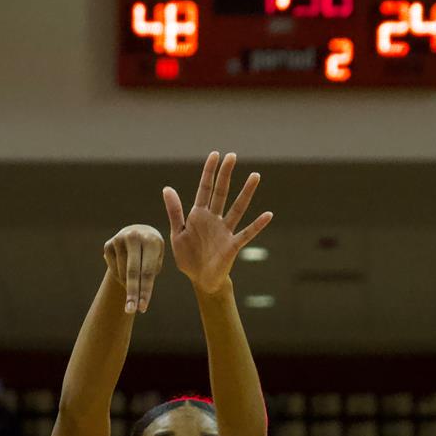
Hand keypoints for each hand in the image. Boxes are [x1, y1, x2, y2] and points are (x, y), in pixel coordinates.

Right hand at [103, 224, 165, 313]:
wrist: (138, 232)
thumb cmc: (151, 252)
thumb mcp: (157, 259)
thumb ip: (150, 275)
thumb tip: (138, 297)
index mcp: (152, 240)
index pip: (147, 271)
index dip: (145, 291)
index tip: (142, 309)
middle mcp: (134, 237)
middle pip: (132, 272)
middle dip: (132, 293)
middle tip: (131, 311)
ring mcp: (119, 239)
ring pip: (122, 272)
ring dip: (127, 285)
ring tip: (134, 283)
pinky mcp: (108, 244)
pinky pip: (113, 269)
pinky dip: (119, 276)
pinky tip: (125, 272)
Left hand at [163, 151, 272, 295]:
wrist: (200, 280)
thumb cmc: (189, 257)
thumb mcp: (176, 233)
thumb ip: (174, 211)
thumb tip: (167, 188)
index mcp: (198, 215)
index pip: (205, 189)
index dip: (209, 172)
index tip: (215, 155)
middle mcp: (214, 219)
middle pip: (221, 192)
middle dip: (226, 174)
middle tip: (232, 155)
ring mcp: (225, 231)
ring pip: (237, 208)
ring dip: (246, 193)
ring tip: (255, 176)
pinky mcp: (232, 245)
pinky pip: (246, 233)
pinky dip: (257, 225)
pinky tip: (267, 215)